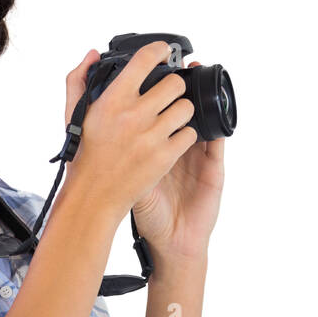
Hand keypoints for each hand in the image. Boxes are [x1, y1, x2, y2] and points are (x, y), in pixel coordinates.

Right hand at [61, 43, 200, 224]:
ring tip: (172, 118)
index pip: (146, 59)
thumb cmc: (84, 156)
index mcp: (113, 99)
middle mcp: (134, 115)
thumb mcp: (73, 115)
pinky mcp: (164, 157)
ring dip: (182, 111)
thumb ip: (78, 80)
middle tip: (170, 95)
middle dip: (175, 87)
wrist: (94, 196)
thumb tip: (92, 54)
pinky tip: (173, 139)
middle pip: (175, 84)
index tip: (165, 52)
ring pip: (186, 108)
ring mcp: (151, 136)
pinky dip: (184, 136)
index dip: (160, 50)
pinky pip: (189, 135)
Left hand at [130, 61, 224, 260]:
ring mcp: (196, 153)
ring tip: (191, 82)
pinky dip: (214, 124)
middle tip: (168, 75)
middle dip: (174, 88)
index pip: (152, 110)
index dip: (149, 91)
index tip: (143, 75)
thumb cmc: (148, 214)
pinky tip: (209, 113)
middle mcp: (174, 144)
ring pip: (198, 115)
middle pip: (177, 105)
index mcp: (151, 145)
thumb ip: (113, 156)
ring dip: (195, 99)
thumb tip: (100, 131)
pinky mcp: (213, 164)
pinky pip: (217, 138)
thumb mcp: (126, 183)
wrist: (172, 242)